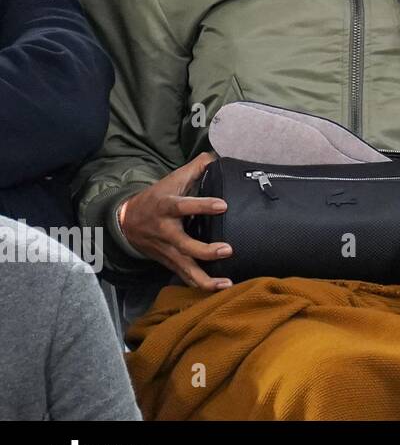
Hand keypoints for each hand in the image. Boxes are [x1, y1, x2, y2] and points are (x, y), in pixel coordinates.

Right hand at [119, 152, 231, 291]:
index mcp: (167, 207)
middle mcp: (166, 232)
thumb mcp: (172, 179)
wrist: (126, 221)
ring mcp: (167, 250)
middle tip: (227, 250)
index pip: (184, 206)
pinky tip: (219, 289)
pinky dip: (200, 285)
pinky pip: (185, 276)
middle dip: (205, 250)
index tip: (222, 205)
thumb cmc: (157, 197)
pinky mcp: (169, 262)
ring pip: (184, 268)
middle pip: (184, 245)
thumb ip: (195, 167)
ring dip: (204, 278)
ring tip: (226, 284)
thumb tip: (215, 155)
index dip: (202, 205)